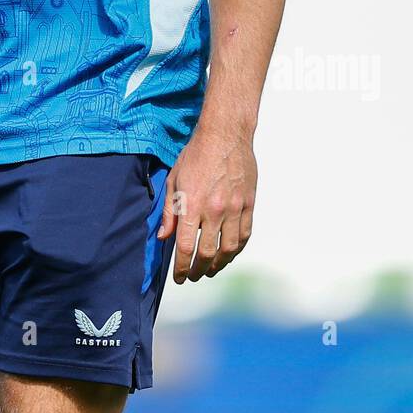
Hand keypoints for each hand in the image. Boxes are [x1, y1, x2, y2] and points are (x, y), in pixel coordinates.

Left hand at [157, 125, 256, 282]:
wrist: (225, 135)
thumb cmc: (196, 155)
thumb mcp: (174, 180)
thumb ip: (170, 212)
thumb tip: (163, 237)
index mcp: (192, 204)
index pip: (185, 247)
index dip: (181, 267)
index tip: (179, 277)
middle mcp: (214, 210)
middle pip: (208, 253)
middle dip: (198, 270)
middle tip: (193, 276)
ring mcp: (235, 208)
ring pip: (229, 249)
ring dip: (219, 265)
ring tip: (210, 270)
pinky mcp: (249, 204)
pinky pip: (245, 235)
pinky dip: (236, 250)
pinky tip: (228, 254)